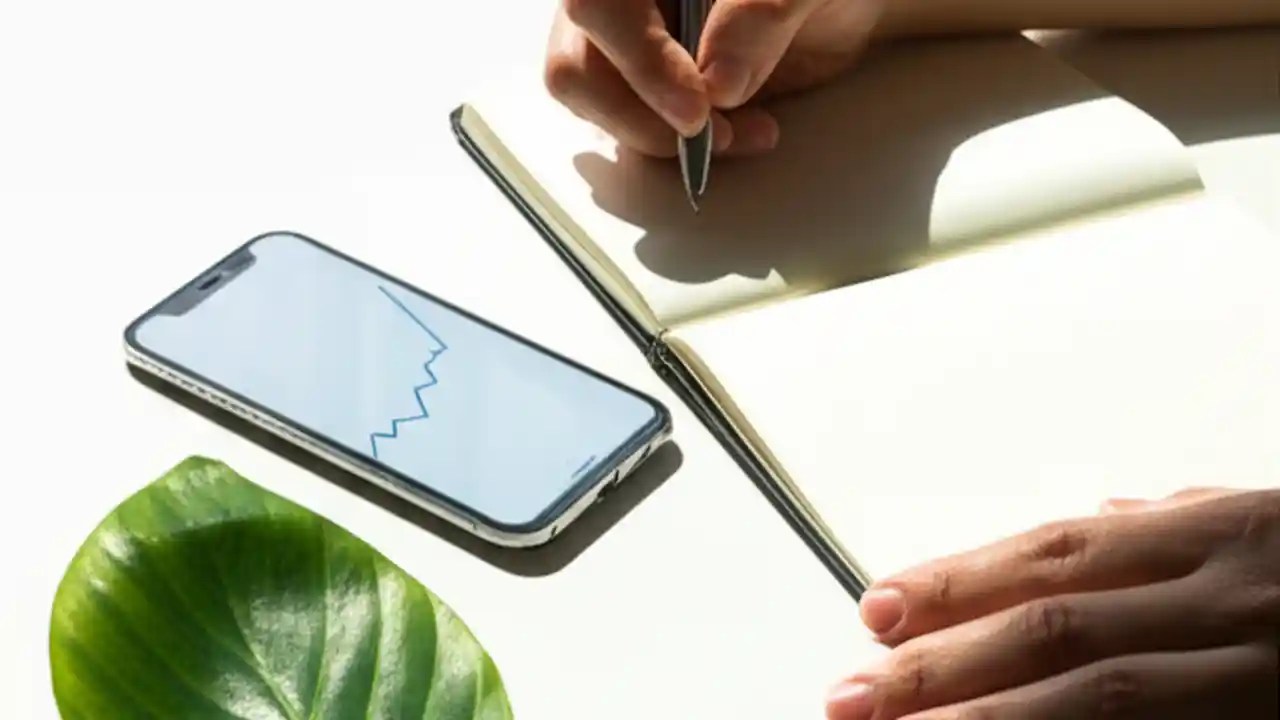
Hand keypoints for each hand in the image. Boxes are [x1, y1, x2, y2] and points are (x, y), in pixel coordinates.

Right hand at [543, 0, 884, 157]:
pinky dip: (668, 143)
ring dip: (654, 136)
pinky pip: (619, 120)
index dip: (640, 61)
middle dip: (645, 115)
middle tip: (714, 136)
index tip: (696, 111)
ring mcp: (619, 36)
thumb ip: (767, 13)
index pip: (599, 5)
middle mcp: (621, 0)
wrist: (835, 12)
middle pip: (576, 60)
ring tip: (733, 138)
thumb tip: (718, 82)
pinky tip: (730, 137)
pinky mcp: (633, 79)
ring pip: (587, 97)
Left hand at [828, 488, 1279, 718]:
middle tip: (850, 691)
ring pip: (1099, 700)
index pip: (1058, 555)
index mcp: (1223, 537)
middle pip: (1056, 629)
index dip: (960, 580)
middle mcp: (1234, 601)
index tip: (877, 608)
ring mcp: (1261, 680)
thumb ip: (1195, 516)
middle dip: (943, 664)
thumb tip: (1111, 511)